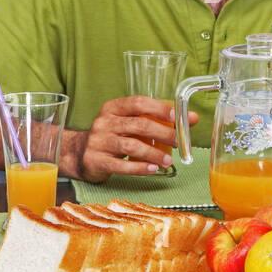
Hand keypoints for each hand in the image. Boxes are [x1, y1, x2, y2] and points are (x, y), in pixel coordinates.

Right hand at [70, 96, 197, 182]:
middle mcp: (104, 122)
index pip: (137, 102)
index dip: (159, 108)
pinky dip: (139, 168)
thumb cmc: (113, 135)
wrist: (79, 153)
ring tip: (168, 161)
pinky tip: (152, 169)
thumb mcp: (131, 122)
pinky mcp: (96, 160)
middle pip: (139, 125)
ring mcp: (98, 141)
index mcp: (113, 108)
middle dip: (163, 133)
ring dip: (154, 154)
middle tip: (177, 141)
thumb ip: (160, 119)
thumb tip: (192, 118)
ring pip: (131, 146)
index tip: (176, 116)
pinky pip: (120, 165)